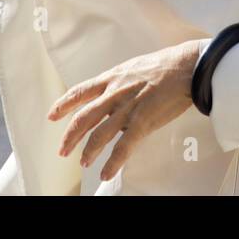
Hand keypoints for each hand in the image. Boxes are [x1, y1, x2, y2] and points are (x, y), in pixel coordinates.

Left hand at [47, 38, 207, 181]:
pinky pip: (123, 147)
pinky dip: (112, 163)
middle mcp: (114, 93)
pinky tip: (105, 173)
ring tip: (82, 162)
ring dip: (88, 151)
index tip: (51, 116)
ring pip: (99, 134)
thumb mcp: (133, 68)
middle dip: (70, 136)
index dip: (63, 105)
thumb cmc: (165, 65)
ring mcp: (127, 108)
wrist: (186, 66)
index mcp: (111, 78)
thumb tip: (114, 98)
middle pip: (83, 117)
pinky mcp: (143, 121)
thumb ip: (120, 83)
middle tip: (62, 150)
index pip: (79, 92)